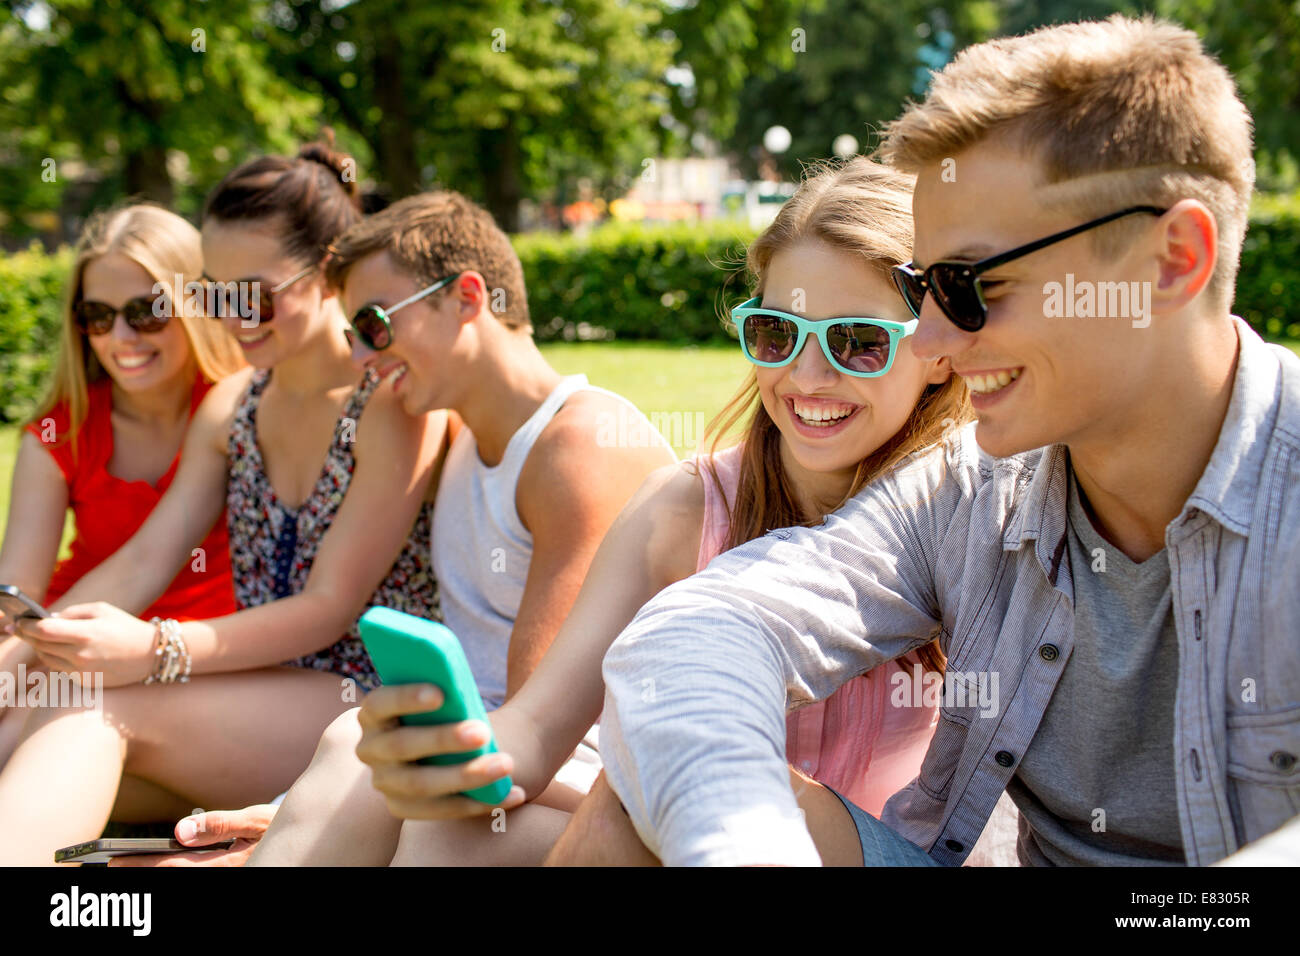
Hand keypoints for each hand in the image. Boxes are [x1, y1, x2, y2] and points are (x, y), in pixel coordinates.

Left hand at [13, 602, 155, 686]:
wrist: (151, 655)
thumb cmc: (127, 627)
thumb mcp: (102, 610)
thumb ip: (71, 613)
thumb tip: (47, 619)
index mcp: (86, 634)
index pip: (42, 630)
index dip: (27, 625)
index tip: (20, 620)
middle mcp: (81, 655)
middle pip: (40, 646)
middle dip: (29, 635)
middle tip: (22, 627)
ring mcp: (82, 672)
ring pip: (46, 659)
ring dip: (41, 647)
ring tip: (45, 638)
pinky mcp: (84, 682)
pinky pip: (60, 669)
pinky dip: (56, 658)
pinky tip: (63, 650)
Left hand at [109, 806, 278, 866]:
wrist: (304, 839)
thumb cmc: (280, 826)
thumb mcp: (256, 819)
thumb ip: (219, 824)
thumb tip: (181, 830)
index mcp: (229, 863)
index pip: (177, 865)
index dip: (144, 864)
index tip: (118, 859)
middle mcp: (223, 875)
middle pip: (174, 876)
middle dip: (143, 870)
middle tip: (113, 865)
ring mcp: (225, 877)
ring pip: (184, 877)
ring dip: (158, 872)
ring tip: (130, 866)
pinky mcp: (227, 873)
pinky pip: (195, 874)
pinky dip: (175, 870)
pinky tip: (164, 865)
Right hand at [355, 683, 526, 820]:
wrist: (448, 744)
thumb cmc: (445, 710)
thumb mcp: (440, 698)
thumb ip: (444, 693)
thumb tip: (459, 688)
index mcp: (373, 713)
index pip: (381, 703)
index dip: (407, 697)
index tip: (441, 694)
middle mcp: (370, 749)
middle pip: (402, 745)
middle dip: (443, 739)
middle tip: (483, 732)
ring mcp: (384, 782)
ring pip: (421, 785)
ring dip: (466, 776)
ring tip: (506, 764)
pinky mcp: (403, 807)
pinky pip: (442, 810)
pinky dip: (481, 803)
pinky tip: (516, 794)